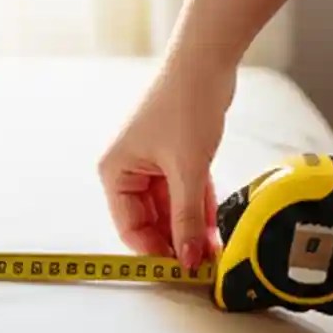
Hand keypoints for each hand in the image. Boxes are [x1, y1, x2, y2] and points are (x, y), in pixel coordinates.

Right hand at [98, 48, 236, 268]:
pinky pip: (186, 192)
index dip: (154, 251)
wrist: (205, 61)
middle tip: (204, 264)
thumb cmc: (184, 106)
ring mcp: (153, 163)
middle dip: (177, 241)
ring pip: (171, 208)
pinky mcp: (176, 156)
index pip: (129, 227)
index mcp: (116, 172)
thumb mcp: (188, 170)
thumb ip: (187, 219)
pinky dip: (199, 207)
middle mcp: (129, 170)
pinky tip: (217, 226)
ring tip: (216, 249)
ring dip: (192, 227)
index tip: (182, 271)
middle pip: (150, 221)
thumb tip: (190, 260)